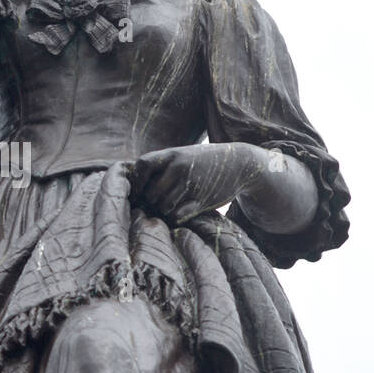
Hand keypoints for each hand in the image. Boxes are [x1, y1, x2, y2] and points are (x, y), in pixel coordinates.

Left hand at [130, 144, 266, 224]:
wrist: (239, 163)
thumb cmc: (203, 163)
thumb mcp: (183, 155)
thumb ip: (162, 166)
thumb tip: (134, 185)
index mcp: (171, 154)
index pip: (142, 166)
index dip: (137, 181)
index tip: (138, 192)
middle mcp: (179, 167)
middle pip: (151, 193)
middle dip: (151, 203)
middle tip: (157, 205)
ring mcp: (191, 183)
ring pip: (163, 207)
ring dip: (164, 212)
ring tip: (171, 208)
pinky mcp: (202, 199)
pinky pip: (178, 216)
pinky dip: (176, 218)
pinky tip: (182, 212)